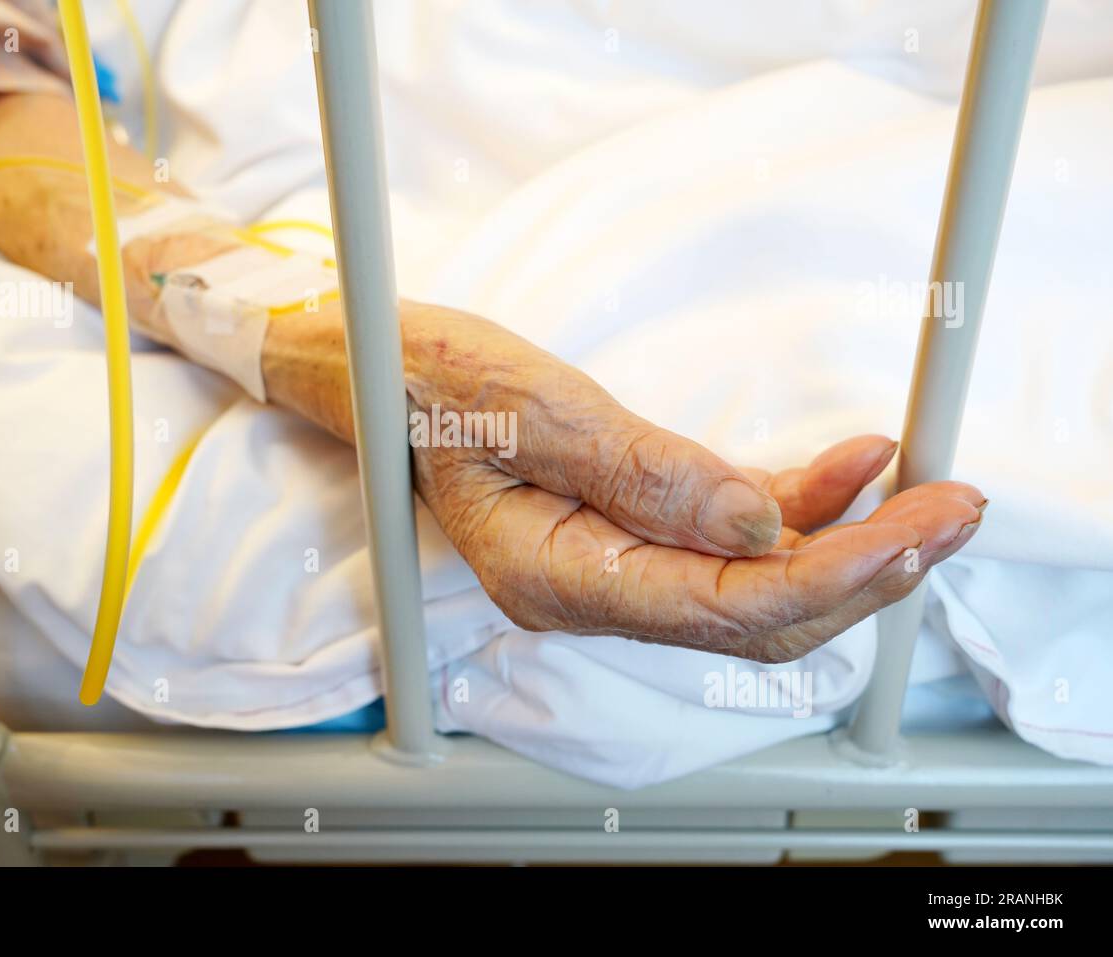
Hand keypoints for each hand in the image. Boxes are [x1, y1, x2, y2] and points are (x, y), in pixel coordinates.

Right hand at [268, 301, 985, 662]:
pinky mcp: (631, 529)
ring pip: (753, 588)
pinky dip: (799, 508)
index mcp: (556, 577)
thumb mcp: (534, 410)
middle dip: (866, 573)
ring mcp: (613, 567)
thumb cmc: (429, 383)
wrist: (382, 375)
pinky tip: (853, 466)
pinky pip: (728, 541)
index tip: (917, 524)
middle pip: (756, 618)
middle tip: (953, 512)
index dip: (834, 573)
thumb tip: (760, 525)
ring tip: (931, 497)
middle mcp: (592, 592)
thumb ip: (643, 473)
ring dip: (849, 546)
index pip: (723, 606)